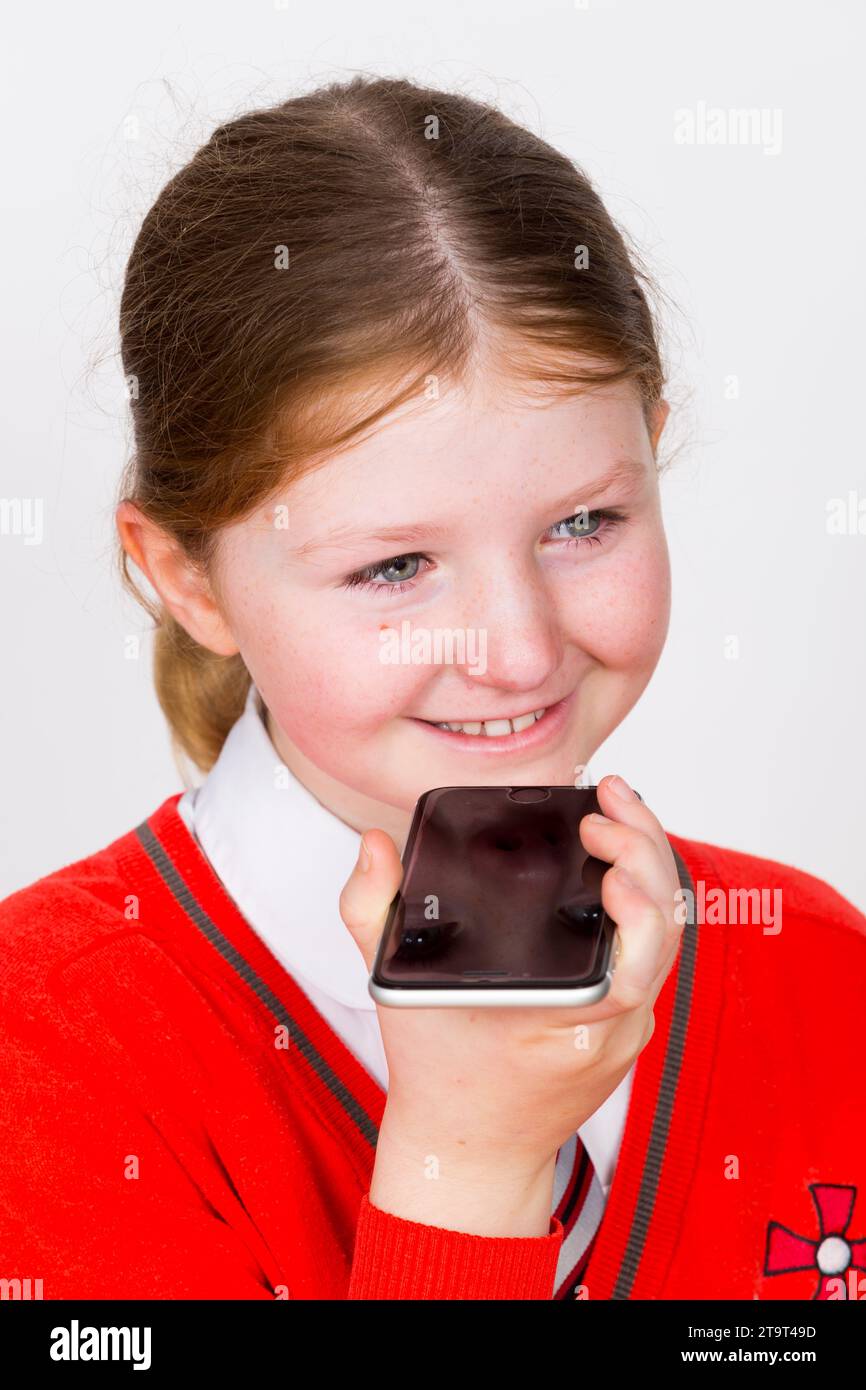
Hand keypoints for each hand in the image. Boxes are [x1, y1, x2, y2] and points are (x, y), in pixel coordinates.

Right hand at [339, 774, 684, 1232]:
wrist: (472, 1149)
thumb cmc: (439, 1072)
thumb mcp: (393, 990)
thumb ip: (371, 911)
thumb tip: (376, 846)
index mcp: (563, 1025)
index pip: (633, 965)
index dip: (640, 910)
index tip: (610, 863)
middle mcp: (610, 1029)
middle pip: (663, 933)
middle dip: (647, 855)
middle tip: (608, 809)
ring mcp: (628, 1030)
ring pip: (667, 939)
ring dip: (651, 869)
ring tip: (619, 813)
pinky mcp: (631, 1026)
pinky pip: (653, 955)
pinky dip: (646, 901)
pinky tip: (623, 859)